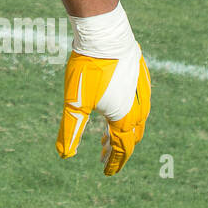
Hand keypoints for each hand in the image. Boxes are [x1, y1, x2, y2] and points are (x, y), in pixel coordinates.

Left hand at [55, 8, 149, 175]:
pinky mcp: (141, 75)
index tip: (107, 172)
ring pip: (138, 119)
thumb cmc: (88, 69)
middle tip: (104, 154)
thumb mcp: (75, 102)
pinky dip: (130, 112)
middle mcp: (138, 107)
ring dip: (125, 131)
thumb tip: (64, 155)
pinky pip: (140, 101)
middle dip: (118, 148)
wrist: (104, 34)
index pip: (122, 149)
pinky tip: (118, 105)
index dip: (114, 163)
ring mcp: (143, 90)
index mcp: (124, 118)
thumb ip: (71, 130)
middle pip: (132, 136)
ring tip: (109, 133)